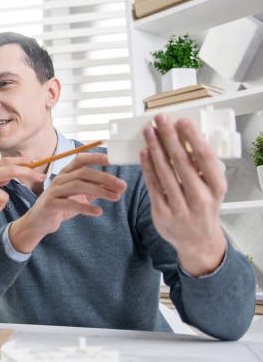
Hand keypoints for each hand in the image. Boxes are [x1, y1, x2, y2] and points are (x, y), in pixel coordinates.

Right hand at [9, 153, 126, 252]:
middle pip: (83, 173)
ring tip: (116, 197)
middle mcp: (59, 179)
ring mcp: (53, 191)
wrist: (39, 223)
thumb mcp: (79, 196)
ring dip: (100, 191)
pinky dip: (86, 208)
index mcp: (65, 174)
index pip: (80, 160)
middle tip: (122, 186)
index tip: (113, 160)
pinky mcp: (50, 205)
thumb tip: (115, 185)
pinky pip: (70, 204)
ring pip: (78, 186)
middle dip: (105, 178)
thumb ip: (93, 189)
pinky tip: (98, 212)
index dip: (96, 158)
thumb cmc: (60, 207)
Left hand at [139, 114, 226, 275]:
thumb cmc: (204, 209)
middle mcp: (200, 198)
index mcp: (216, 188)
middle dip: (169, 137)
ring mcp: (180, 207)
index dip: (192, 137)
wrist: (198, 242)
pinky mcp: (162, 213)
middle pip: (181, 162)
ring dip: (155, 148)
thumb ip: (202, 167)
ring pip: (165, 173)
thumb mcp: (212, 188)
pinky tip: (144, 153)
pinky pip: (153, 186)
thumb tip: (188, 139)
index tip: (182, 121)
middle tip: (160, 120)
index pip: (205, 158)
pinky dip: (147, 168)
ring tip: (149, 132)